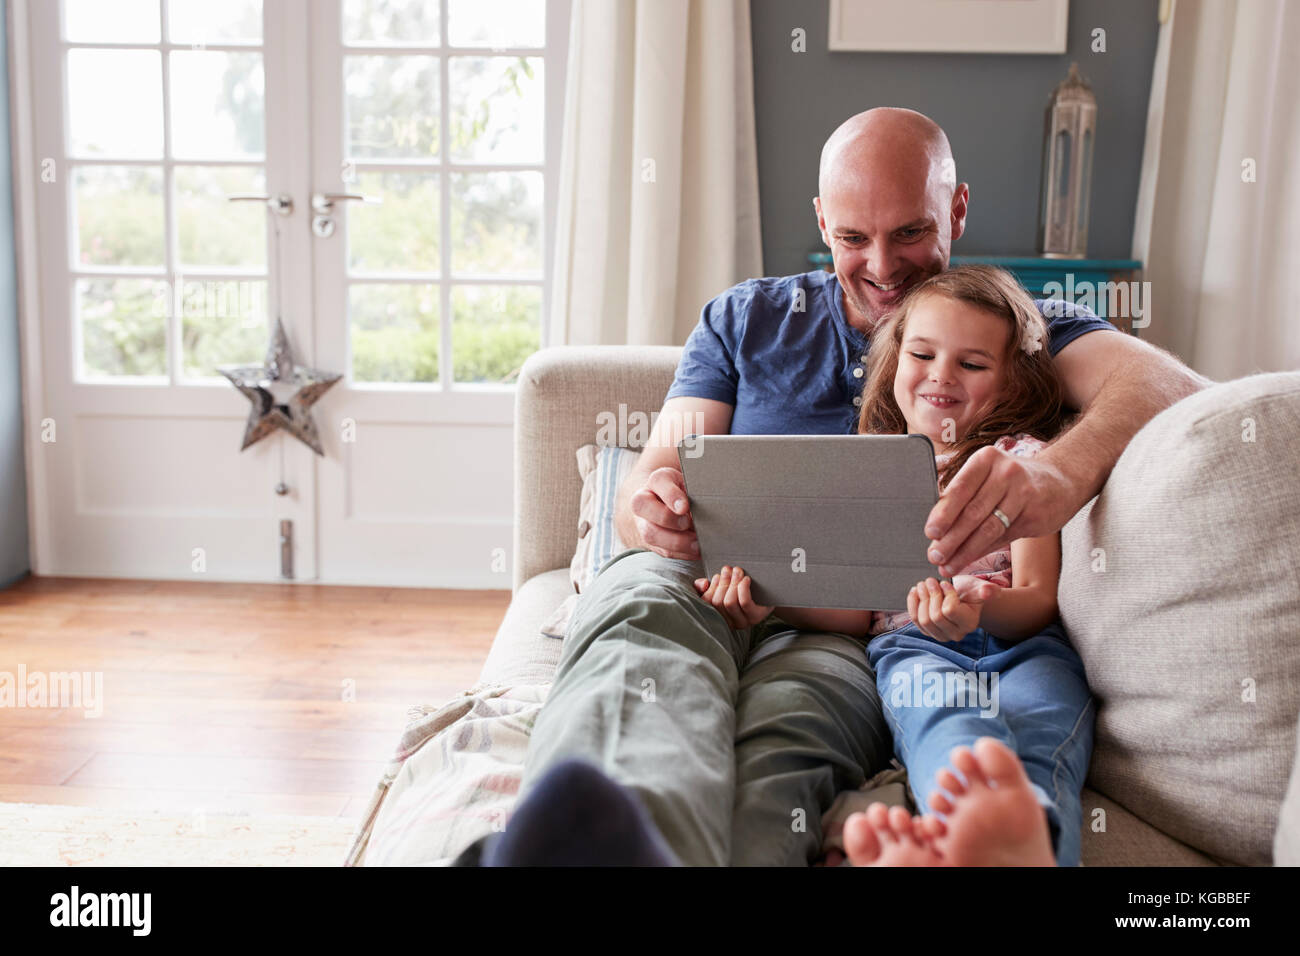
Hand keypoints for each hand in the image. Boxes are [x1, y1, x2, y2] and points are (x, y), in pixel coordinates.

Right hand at [629, 466, 698, 559]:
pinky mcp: (652, 542)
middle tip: (688, 524)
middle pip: (644, 508)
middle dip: (668, 519)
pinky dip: (681, 553)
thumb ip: (697, 491)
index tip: (684, 506)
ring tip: (697, 545)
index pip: (658, 481)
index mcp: (657, 480)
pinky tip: (695, 552)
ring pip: (650, 534)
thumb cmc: (685, 492)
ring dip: (676, 542)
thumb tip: (711, 506)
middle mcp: (644, 500)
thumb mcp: (691, 484)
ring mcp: (644, 522)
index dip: (670, 495)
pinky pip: (663, 550)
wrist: (666, 503)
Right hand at [693, 566, 773, 630]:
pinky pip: (744, 602)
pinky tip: (747, 579)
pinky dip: (743, 588)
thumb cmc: (741, 589)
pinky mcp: (756, 617)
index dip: (711, 587)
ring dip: (733, 582)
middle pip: (718, 601)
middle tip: (729, 569)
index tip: (718, 576)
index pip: (706, 603)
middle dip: (724, 582)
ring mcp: (743, 622)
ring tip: (738, 571)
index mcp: (718, 616)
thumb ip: (704, 585)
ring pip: (730, 602)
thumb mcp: (721, 586)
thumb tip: (703, 583)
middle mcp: (729, 623)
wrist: (769, 592)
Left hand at [906, 575, 996, 642]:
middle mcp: (955, 634)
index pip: (949, 611)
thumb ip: (988, 590)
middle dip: (930, 594)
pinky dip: (912, 602)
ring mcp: (940, 635)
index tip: (946, 584)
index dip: (945, 594)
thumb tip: (986, 591)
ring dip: (921, 597)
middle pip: (934, 617)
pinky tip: (916, 591)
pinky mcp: (927, 631)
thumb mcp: (980, 587)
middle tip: (931, 580)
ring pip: (922, 619)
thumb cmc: (971, 591)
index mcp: (969, 624)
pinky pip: (914, 619)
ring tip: (924, 584)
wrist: (962, 597)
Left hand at [923, 446, 1074, 576]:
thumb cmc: (1011, 479)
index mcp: (986, 459)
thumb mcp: (988, 473)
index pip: (960, 488)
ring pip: (988, 530)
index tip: (930, 532)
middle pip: (973, 512)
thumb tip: (935, 526)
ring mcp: (1024, 495)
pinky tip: (968, 561)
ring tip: (947, 566)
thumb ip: (963, 493)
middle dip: (951, 538)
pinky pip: (1003, 538)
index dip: (944, 513)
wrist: (1061, 480)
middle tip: (934, 556)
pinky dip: (983, 552)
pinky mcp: (1035, 516)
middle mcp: (1006, 473)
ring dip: (965, 551)